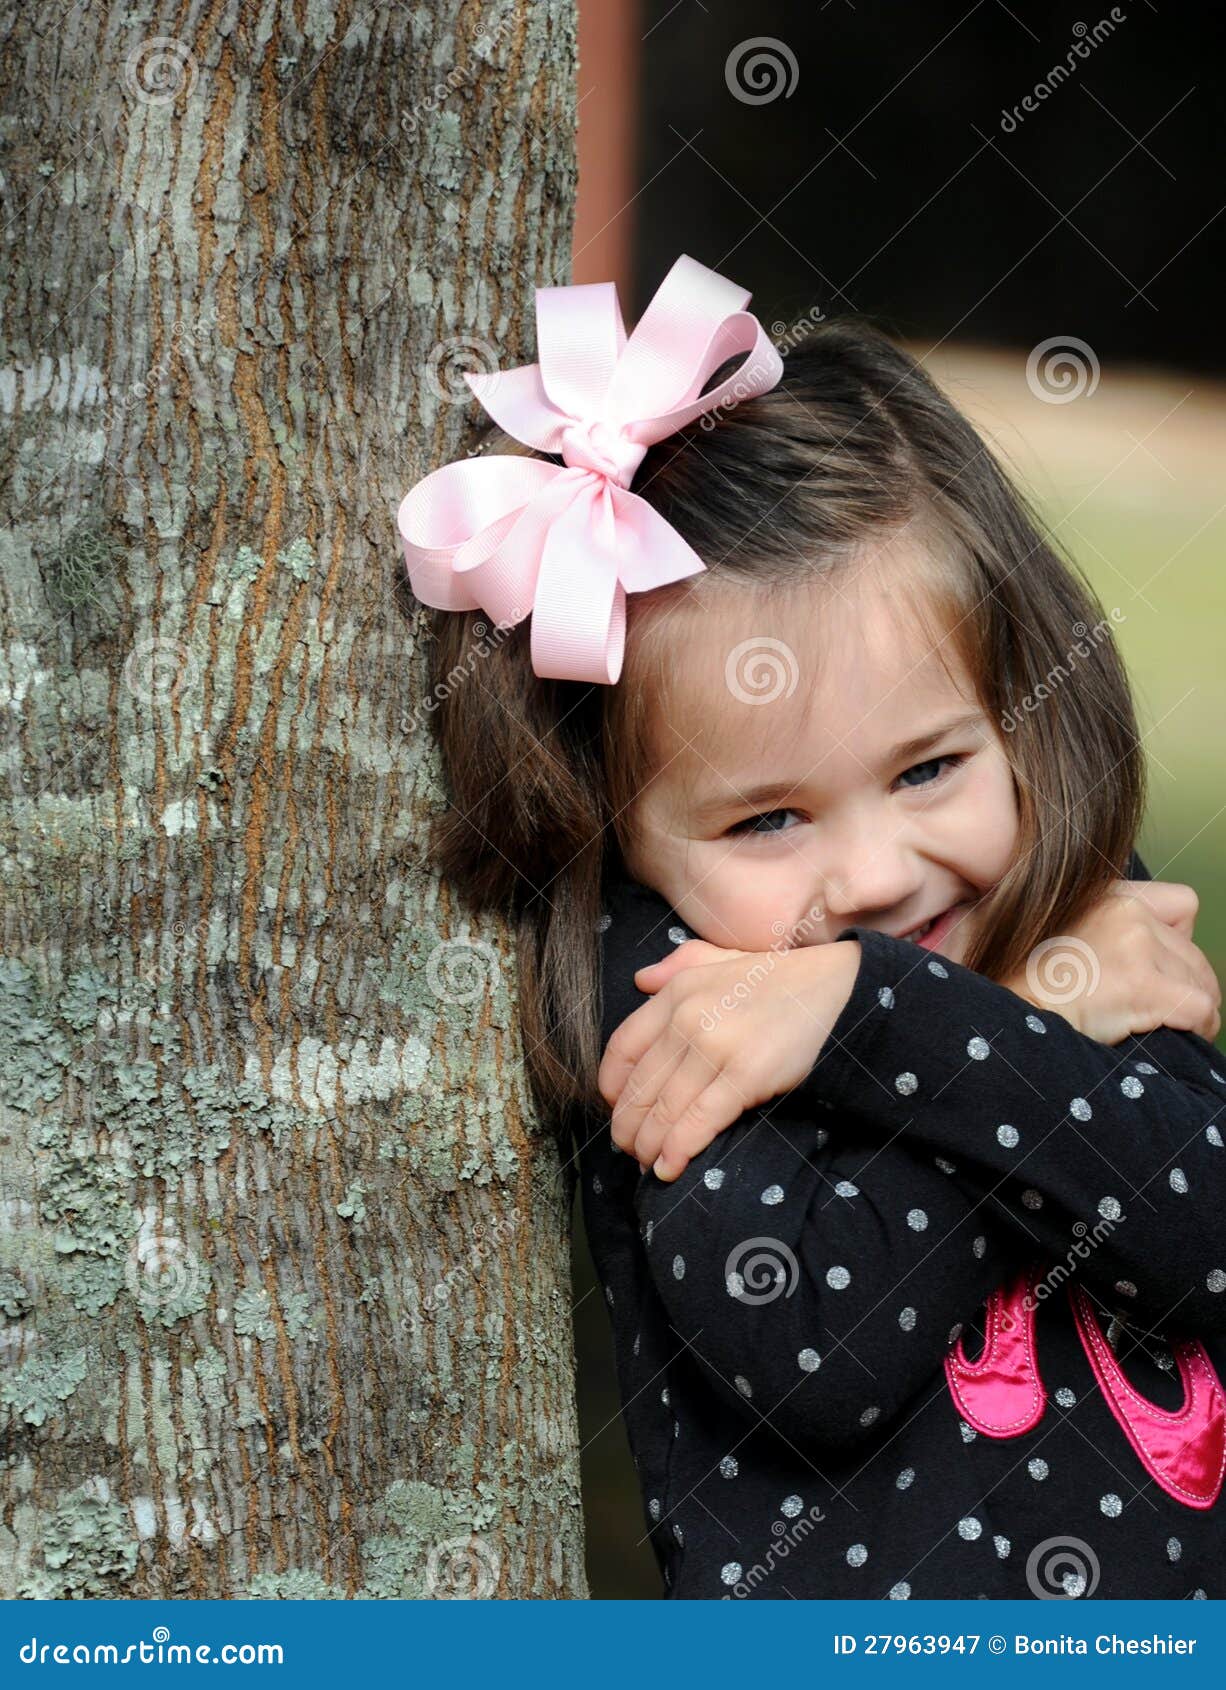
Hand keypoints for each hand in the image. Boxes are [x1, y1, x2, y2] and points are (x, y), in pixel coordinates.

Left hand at [597, 937, 861, 1181]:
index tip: (614, 1108)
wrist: (837, 987)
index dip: (612, 1087)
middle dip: (628, 1127)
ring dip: (648, 1146)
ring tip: (647, 1164)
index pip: (622, 1048)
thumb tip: (639, 979)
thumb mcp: (720, 960)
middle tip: (630, 1148)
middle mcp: (687, 1018)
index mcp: (676, 992)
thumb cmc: (778, 980)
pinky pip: (697, 1122)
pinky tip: (669, 1168)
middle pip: (639, 1087)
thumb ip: (676, 967)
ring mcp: (715, 1047)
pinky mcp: (746, 1076)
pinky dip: (677, 1151)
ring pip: (663, 1111)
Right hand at [1001, 879, 1220, 1044]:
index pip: (1183, 905)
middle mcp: (1125, 911)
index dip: (1177, 941)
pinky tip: (1174, 1040)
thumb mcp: (1045, 931)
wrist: (1002, 1014)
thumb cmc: (1015, 985)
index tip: (1156, 969)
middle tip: (1164, 1014)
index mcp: (1104, 895)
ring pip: (1200, 981)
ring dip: (1190, 1011)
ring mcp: (1136, 945)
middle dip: (1184, 987)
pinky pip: (1201, 1008)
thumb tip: (1129, 957)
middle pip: (1193, 953)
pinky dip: (1198, 1029)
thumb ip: (1089, 928)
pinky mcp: (1144, 985)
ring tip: (1168, 1030)